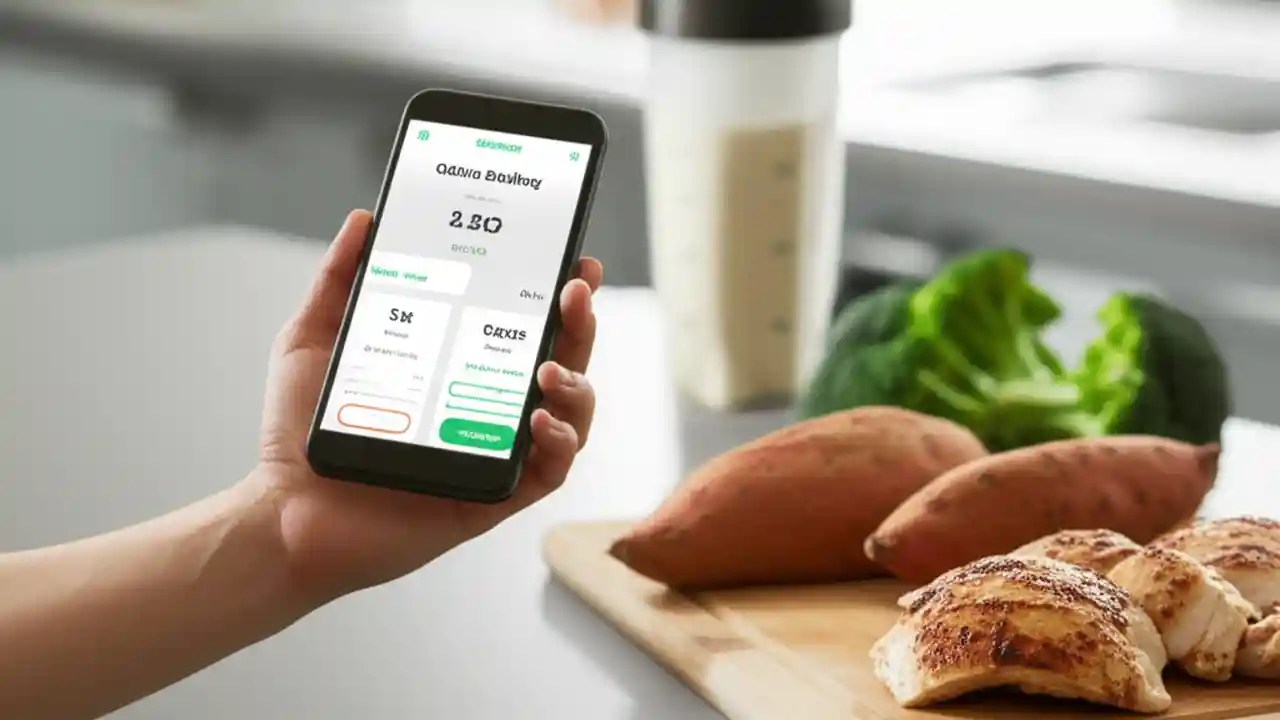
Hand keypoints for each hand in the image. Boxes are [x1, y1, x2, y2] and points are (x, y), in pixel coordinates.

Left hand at [249, 210, 601, 599]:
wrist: (280, 510)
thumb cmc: (298, 435)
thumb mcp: (314, 340)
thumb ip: (339, 280)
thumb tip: (363, 221)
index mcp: (457, 367)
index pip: (523, 324)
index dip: (558, 295)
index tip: (574, 263)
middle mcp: (484, 405)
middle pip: (561, 360)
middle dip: (581, 324)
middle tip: (574, 293)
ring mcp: (492, 450)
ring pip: (571, 414)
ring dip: (576, 382)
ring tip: (548, 367)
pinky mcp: (492, 497)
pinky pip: (550, 471)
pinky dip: (558, 441)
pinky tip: (537, 419)